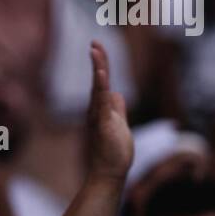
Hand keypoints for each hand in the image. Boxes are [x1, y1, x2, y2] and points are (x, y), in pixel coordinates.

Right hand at [85, 42, 132, 181]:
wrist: (108, 173)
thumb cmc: (114, 153)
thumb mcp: (120, 126)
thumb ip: (117, 109)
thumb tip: (117, 94)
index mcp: (101, 110)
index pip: (102, 83)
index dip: (101, 65)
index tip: (97, 47)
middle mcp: (96, 111)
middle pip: (98, 81)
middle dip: (98, 61)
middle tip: (94, 42)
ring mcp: (98, 117)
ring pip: (98, 89)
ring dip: (98, 69)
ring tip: (96, 51)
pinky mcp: (102, 125)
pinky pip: (102, 103)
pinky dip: (100, 88)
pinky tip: (101, 75)